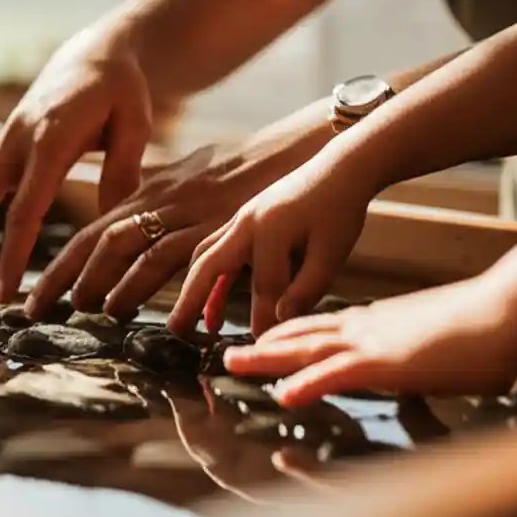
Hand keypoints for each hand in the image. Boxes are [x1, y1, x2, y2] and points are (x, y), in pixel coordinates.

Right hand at [0, 31, 153, 301]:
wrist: (95, 55)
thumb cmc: (120, 90)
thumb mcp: (135, 123)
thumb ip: (122, 172)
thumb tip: (112, 229)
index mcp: (50, 138)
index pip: (25, 207)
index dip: (13, 251)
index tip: (7, 292)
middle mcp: (15, 140)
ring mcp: (1, 143)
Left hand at [25, 131, 315, 321]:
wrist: (303, 149)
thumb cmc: (257, 177)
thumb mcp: (205, 195)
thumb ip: (184, 232)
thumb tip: (188, 294)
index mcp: (153, 194)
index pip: (93, 230)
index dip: (61, 264)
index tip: (36, 295)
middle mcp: (162, 200)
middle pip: (97, 238)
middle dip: (62, 275)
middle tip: (36, 310)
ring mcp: (188, 210)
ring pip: (127, 244)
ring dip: (101, 281)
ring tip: (83, 311)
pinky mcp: (217, 222)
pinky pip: (174, 255)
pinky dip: (151, 284)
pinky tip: (137, 310)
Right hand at [170, 154, 376, 336]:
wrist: (340, 169)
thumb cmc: (339, 210)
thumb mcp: (332, 253)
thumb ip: (306, 289)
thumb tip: (280, 320)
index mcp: (271, 230)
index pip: (264, 287)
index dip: (264, 320)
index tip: (262, 347)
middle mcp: (246, 223)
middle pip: (208, 266)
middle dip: (190, 301)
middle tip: (176, 332)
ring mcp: (241, 220)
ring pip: (205, 258)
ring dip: (193, 290)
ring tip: (189, 324)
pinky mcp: (243, 223)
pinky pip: (218, 252)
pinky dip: (212, 281)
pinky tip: (213, 310)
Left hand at [222, 278, 516, 407]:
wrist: (505, 312)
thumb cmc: (481, 325)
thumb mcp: (431, 332)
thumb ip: (410, 343)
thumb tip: (408, 354)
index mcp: (377, 319)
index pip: (322, 326)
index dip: (289, 333)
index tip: (264, 337)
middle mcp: (366, 326)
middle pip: (303, 334)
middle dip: (264, 344)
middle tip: (230, 350)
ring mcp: (374, 342)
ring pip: (308, 350)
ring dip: (268, 358)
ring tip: (235, 363)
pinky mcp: (388, 362)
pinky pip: (338, 374)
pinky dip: (309, 383)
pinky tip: (286, 394)